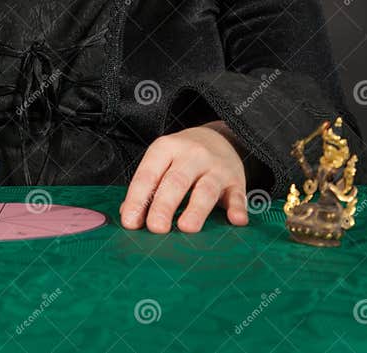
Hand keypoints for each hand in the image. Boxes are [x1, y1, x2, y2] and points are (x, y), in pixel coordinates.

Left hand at [119, 122, 248, 233]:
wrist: (219, 138)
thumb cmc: (182, 158)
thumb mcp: (161, 162)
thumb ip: (147, 187)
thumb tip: (128, 215)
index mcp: (166, 148)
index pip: (149, 174)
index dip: (137, 198)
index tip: (130, 221)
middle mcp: (191, 154)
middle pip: (176, 181)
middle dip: (164, 205)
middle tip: (155, 228)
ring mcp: (215, 167)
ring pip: (205, 189)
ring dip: (196, 210)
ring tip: (186, 228)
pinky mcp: (236, 180)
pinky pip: (237, 195)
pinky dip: (237, 208)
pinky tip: (236, 220)